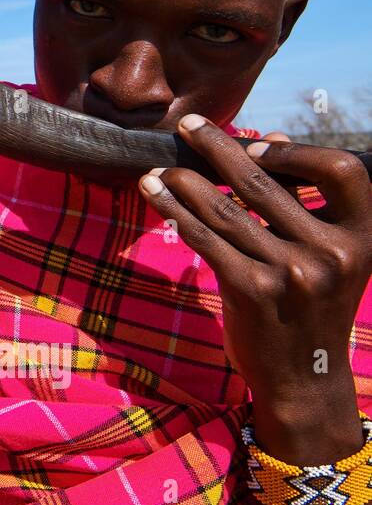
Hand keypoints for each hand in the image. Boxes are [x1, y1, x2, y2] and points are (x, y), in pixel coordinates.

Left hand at [138, 114, 370, 461]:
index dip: (297, 151)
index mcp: (363, 236)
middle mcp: (333, 253)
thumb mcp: (329, 255)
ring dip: (184, 181)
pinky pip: (204, 238)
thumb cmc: (312, 306)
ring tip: (157, 166)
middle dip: (219, 148)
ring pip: (225, 210)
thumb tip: (272, 138)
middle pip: (265, 183)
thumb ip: (305, 204)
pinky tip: (154, 193)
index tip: (256, 141)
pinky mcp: (251, 290)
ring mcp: (292, 273)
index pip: (341, 170)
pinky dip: (175, 210)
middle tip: (188, 125)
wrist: (306, 379)